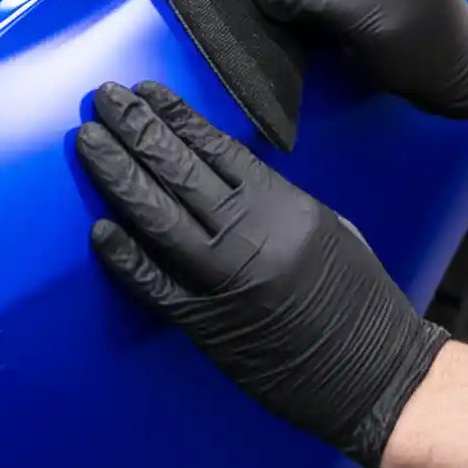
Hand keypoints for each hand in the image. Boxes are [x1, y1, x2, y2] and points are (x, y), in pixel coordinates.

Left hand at [76, 81, 447, 466]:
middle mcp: (252, 239)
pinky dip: (124, 258)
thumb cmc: (359, 298)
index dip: (175, 117)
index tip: (144, 92)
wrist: (378, 375)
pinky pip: (155, 287)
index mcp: (286, 208)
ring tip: (89, 140)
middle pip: (180, 173)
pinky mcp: (205, 328)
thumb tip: (223, 173)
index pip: (217, 150)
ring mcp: (224, 285)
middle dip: (136, 131)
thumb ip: (274, 198)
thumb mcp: (327, 226)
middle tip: (103, 99)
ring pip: (158, 219)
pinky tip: (98, 229)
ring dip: (118, 176)